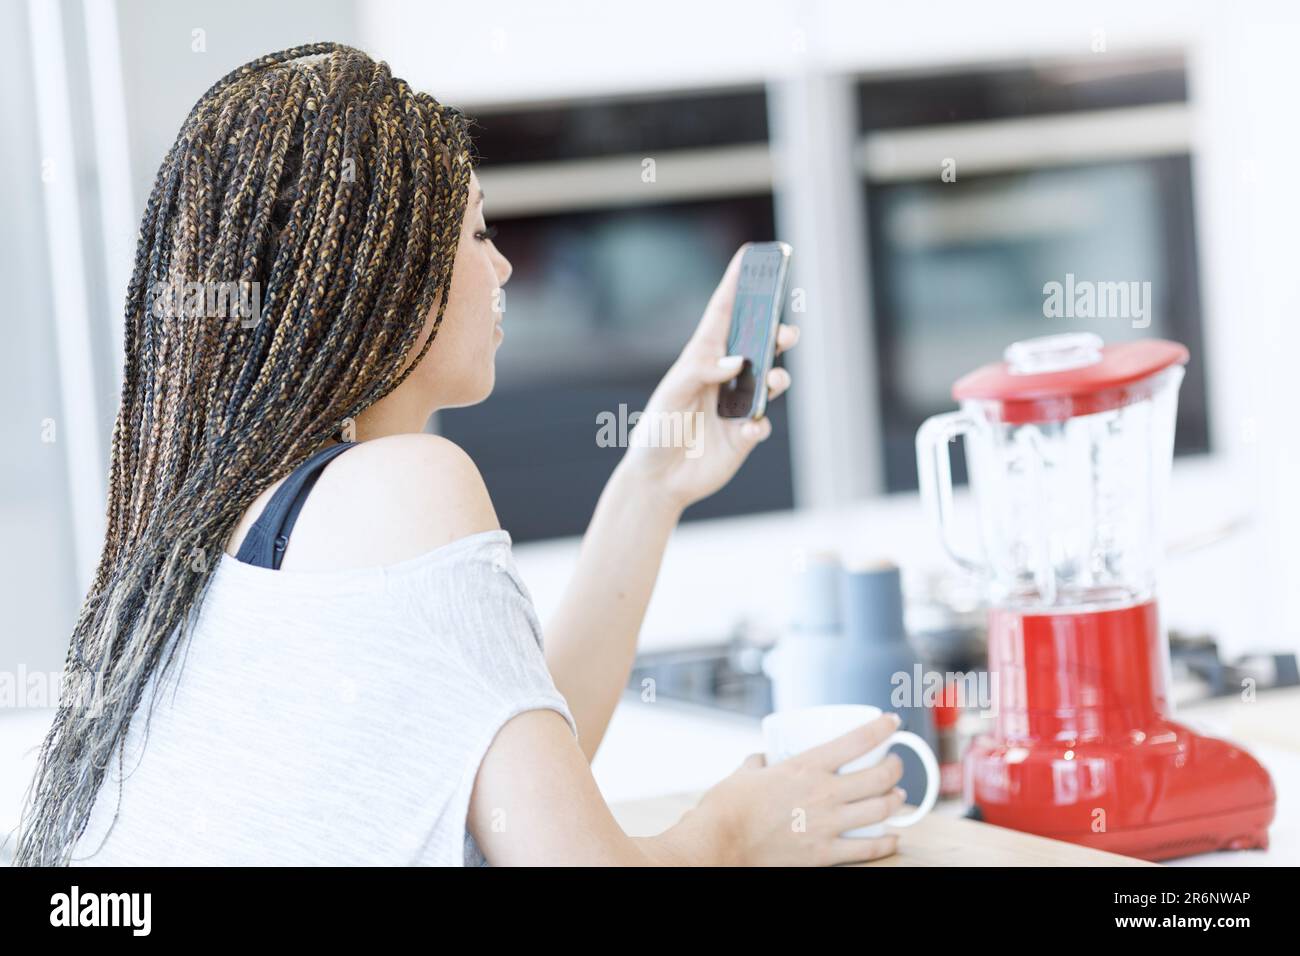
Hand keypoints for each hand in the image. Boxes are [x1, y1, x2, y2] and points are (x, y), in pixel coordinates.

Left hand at [616, 244, 800, 512]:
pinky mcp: (745, 436)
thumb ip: (700, 372)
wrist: (658, 480)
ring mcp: (737, 406)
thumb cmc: (657, 431)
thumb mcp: (671, 394)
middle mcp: (724, 378)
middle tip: (786, 332)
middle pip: (758, 345)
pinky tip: (750, 429)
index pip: (724, 316)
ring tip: (773, 380)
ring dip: (778, 377)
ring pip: (770, 380)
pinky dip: (761, 423)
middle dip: (776, 334)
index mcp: (702, 359)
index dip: (737, 285)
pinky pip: (764, 423)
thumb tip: (737, 362)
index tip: (751, 256)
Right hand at [692, 713, 907, 865]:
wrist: (719, 844)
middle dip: (896, 767)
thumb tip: (762, 758)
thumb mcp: (744, 773)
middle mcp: (824, 793)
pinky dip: (886, 842)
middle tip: (896, 764)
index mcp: (806, 766)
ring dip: (896, 801)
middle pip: (879, 777)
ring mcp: (827, 825)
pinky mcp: (824, 854)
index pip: (857, 740)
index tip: (891, 722)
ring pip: (880, 810)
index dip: (881, 728)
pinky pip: (867, 848)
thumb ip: (758, 763)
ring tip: (898, 797)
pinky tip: (893, 837)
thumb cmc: (726, 807)